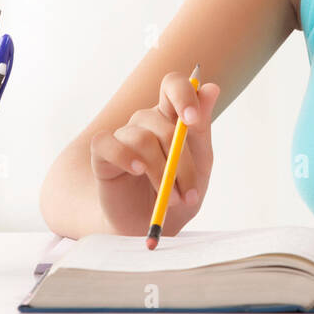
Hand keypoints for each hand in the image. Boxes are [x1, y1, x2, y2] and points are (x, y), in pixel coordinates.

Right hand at [89, 71, 219, 236]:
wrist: (151, 228)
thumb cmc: (177, 193)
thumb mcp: (200, 164)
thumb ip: (202, 127)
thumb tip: (211, 88)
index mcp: (172, 117)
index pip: (173, 85)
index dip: (183, 94)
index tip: (192, 120)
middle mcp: (146, 121)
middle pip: (161, 121)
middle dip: (180, 160)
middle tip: (189, 193)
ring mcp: (123, 136)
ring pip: (142, 138)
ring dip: (160, 172)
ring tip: (171, 199)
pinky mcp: (102, 153)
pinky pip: (107, 143)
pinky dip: (124, 156)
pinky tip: (137, 171)